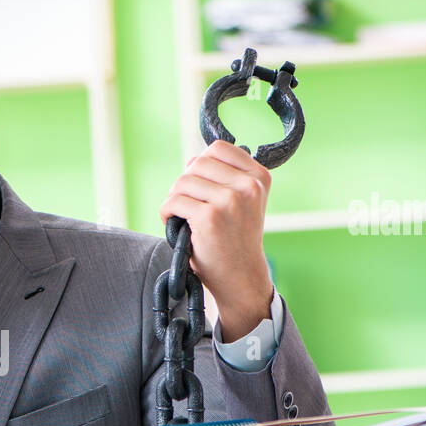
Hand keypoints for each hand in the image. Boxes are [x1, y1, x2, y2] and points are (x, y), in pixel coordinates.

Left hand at [159, 139, 273, 342]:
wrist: (240, 276)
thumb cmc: (236, 239)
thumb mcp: (242, 202)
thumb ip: (224, 177)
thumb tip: (192, 159)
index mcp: (258, 177)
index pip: (218, 148)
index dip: (201, 164)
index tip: (201, 186)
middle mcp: (247, 186)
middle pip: (197, 163)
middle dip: (186, 183)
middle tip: (188, 205)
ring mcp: (229, 200)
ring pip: (182, 181)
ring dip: (175, 198)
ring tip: (183, 216)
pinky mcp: (209, 217)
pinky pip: (174, 202)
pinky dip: (167, 213)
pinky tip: (176, 225)